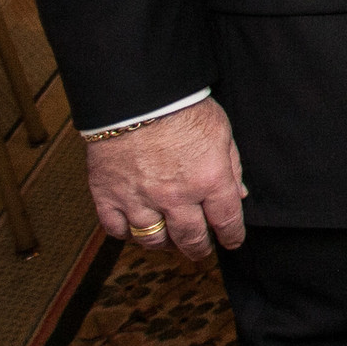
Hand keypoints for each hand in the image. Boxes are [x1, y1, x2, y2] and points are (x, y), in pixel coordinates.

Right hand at [87, 97, 246, 261]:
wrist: (134, 95)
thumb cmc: (182, 106)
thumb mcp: (221, 131)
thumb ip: (231, 165)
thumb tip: (238, 194)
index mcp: (209, 180)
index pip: (226, 222)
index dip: (232, 237)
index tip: (232, 242)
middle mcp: (176, 196)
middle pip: (190, 239)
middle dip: (199, 249)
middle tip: (201, 250)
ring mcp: (140, 199)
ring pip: (153, 240)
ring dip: (164, 244)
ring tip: (169, 241)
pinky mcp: (108, 195)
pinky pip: (116, 229)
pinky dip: (126, 233)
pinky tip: (134, 227)